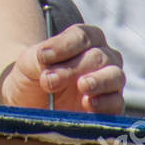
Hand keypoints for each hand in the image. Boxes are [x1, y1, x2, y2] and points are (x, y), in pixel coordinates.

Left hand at [0, 23, 123, 113]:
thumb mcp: (28, 64)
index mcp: (83, 41)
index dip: (64, 45)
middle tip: (50, 81)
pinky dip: (105, 103)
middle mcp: (102, 59)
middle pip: (98, 56)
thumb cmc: (32, 77)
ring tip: (82, 86)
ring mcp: (109, 83)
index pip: (82, 36)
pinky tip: (88, 104)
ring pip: (115, 76)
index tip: (43, 56)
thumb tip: (49, 69)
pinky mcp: (110, 108)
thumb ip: (38, 60)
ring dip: (99, 81)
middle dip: (73, 68)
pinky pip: (116, 103)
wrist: (30, 106)